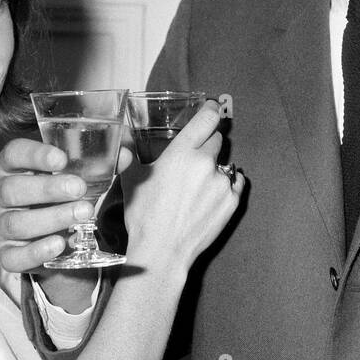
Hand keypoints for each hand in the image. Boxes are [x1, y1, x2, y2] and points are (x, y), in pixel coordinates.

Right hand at [0, 137, 133, 274]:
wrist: (56, 239)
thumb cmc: (62, 198)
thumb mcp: (78, 178)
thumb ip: (101, 165)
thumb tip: (126, 155)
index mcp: (13, 168)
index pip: (13, 153)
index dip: (34, 155)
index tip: (62, 159)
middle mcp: (0, 195)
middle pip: (12, 189)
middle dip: (47, 189)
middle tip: (80, 189)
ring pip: (15, 223)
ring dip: (51, 218)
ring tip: (83, 213)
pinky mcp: (6, 254)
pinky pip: (14, 256)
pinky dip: (36, 251)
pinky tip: (60, 244)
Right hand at [121, 99, 242, 270]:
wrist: (162, 252)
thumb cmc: (143, 215)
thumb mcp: (131, 181)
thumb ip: (130, 156)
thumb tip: (123, 141)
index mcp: (182, 152)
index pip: (207, 119)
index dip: (211, 110)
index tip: (214, 108)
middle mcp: (206, 163)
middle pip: (216, 140)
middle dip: (207, 144)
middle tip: (194, 158)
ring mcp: (222, 182)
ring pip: (224, 164)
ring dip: (214, 169)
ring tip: (198, 187)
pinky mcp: (232, 201)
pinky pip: (236, 183)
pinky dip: (227, 185)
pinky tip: (212, 195)